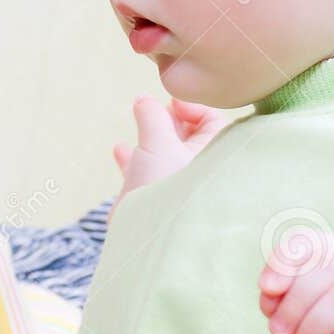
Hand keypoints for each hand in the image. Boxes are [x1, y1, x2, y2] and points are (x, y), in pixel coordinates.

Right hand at [112, 95, 230, 205]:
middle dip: (166, 122)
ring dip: (148, 139)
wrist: (145, 233)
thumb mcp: (157, 140)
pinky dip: (135, 160)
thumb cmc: (162, 186)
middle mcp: (201, 169)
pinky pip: (148, 173)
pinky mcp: (158, 199)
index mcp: (212, 153)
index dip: (190, 108)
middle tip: (152, 114)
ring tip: (137, 130)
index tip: (170, 105)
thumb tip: (144, 100)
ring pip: (166, 154)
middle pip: (187, 135)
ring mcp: (179, 186)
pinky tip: (120, 152)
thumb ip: (151, 115)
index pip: (211, 121)